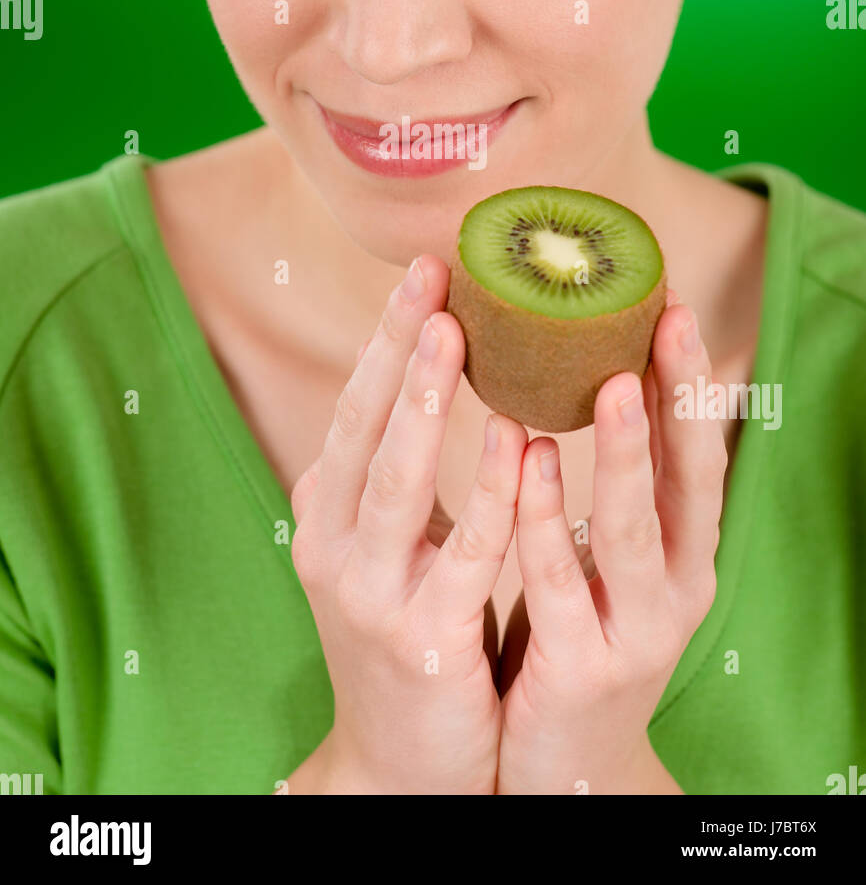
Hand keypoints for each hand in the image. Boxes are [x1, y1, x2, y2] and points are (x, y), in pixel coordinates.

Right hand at [289, 254, 527, 794]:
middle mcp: (333, 545)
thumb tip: (436, 370)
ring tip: (455, 331)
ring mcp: (371, 596)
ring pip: (396, 481)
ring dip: (423, 402)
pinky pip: (463, 555)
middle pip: (363, 428)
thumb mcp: (386, 545)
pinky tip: (517, 440)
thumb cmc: (407, 629)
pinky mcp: (423, 640)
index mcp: (327, 512)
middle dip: (397, 347)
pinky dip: (488, 494)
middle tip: (433, 275)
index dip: (387, 337)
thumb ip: (400, 471)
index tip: (428, 268)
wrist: (403, 760)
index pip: (355, 407)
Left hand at [495, 292, 726, 793]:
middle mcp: (674, 592)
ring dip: (626, 455)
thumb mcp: (607, 565)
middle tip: (667, 320)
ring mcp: (632, 636)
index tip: (672, 303)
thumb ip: (611, 493)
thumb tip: (598, 379)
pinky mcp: (578, 671)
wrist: (557, 766)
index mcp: (680, 556)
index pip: (696, 456)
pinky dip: (545, 517)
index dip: (690, 383)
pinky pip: (556, 583)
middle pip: (687, 485)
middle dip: (677, 399)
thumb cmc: (575, 638)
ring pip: (631, 533)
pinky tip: (530, 460)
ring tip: (614, 382)